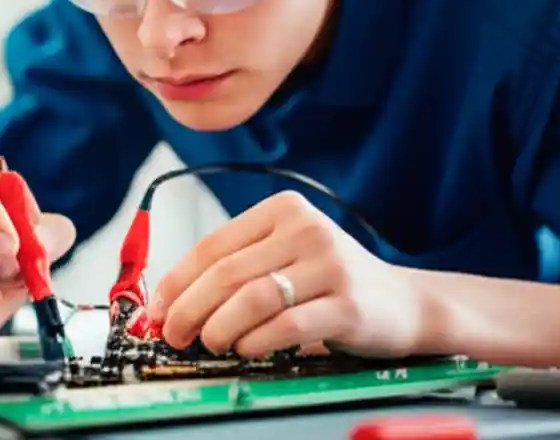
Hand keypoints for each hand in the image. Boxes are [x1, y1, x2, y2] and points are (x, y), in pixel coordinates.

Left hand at [146, 191, 426, 357]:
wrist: (403, 303)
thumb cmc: (330, 284)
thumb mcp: (286, 257)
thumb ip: (240, 269)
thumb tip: (172, 302)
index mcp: (284, 210)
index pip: (214, 245)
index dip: (177, 281)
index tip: (157, 311)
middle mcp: (306, 229)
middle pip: (227, 272)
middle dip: (189, 309)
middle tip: (174, 335)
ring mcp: (330, 265)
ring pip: (252, 298)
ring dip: (219, 328)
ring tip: (211, 343)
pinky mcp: (347, 303)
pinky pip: (286, 324)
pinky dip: (255, 341)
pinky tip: (246, 349)